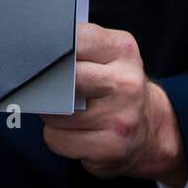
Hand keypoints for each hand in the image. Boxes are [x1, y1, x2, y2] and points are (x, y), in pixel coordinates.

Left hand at [40, 22, 187, 186]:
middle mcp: (126, 82)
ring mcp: (120, 117)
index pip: (76, 40)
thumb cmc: (117, 86)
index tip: (45, 56)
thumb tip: (36, 54)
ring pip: (54, 113)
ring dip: (52, 114)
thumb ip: (80, 47)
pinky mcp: (112, 147)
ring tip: (70, 112)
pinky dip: (58, 137)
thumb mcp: (108, 54)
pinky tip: (76, 132)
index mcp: (123, 50)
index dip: (54, 49)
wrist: (151, 128)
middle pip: (64, 78)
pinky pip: (57, 139)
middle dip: (50, 85)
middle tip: (54, 87)